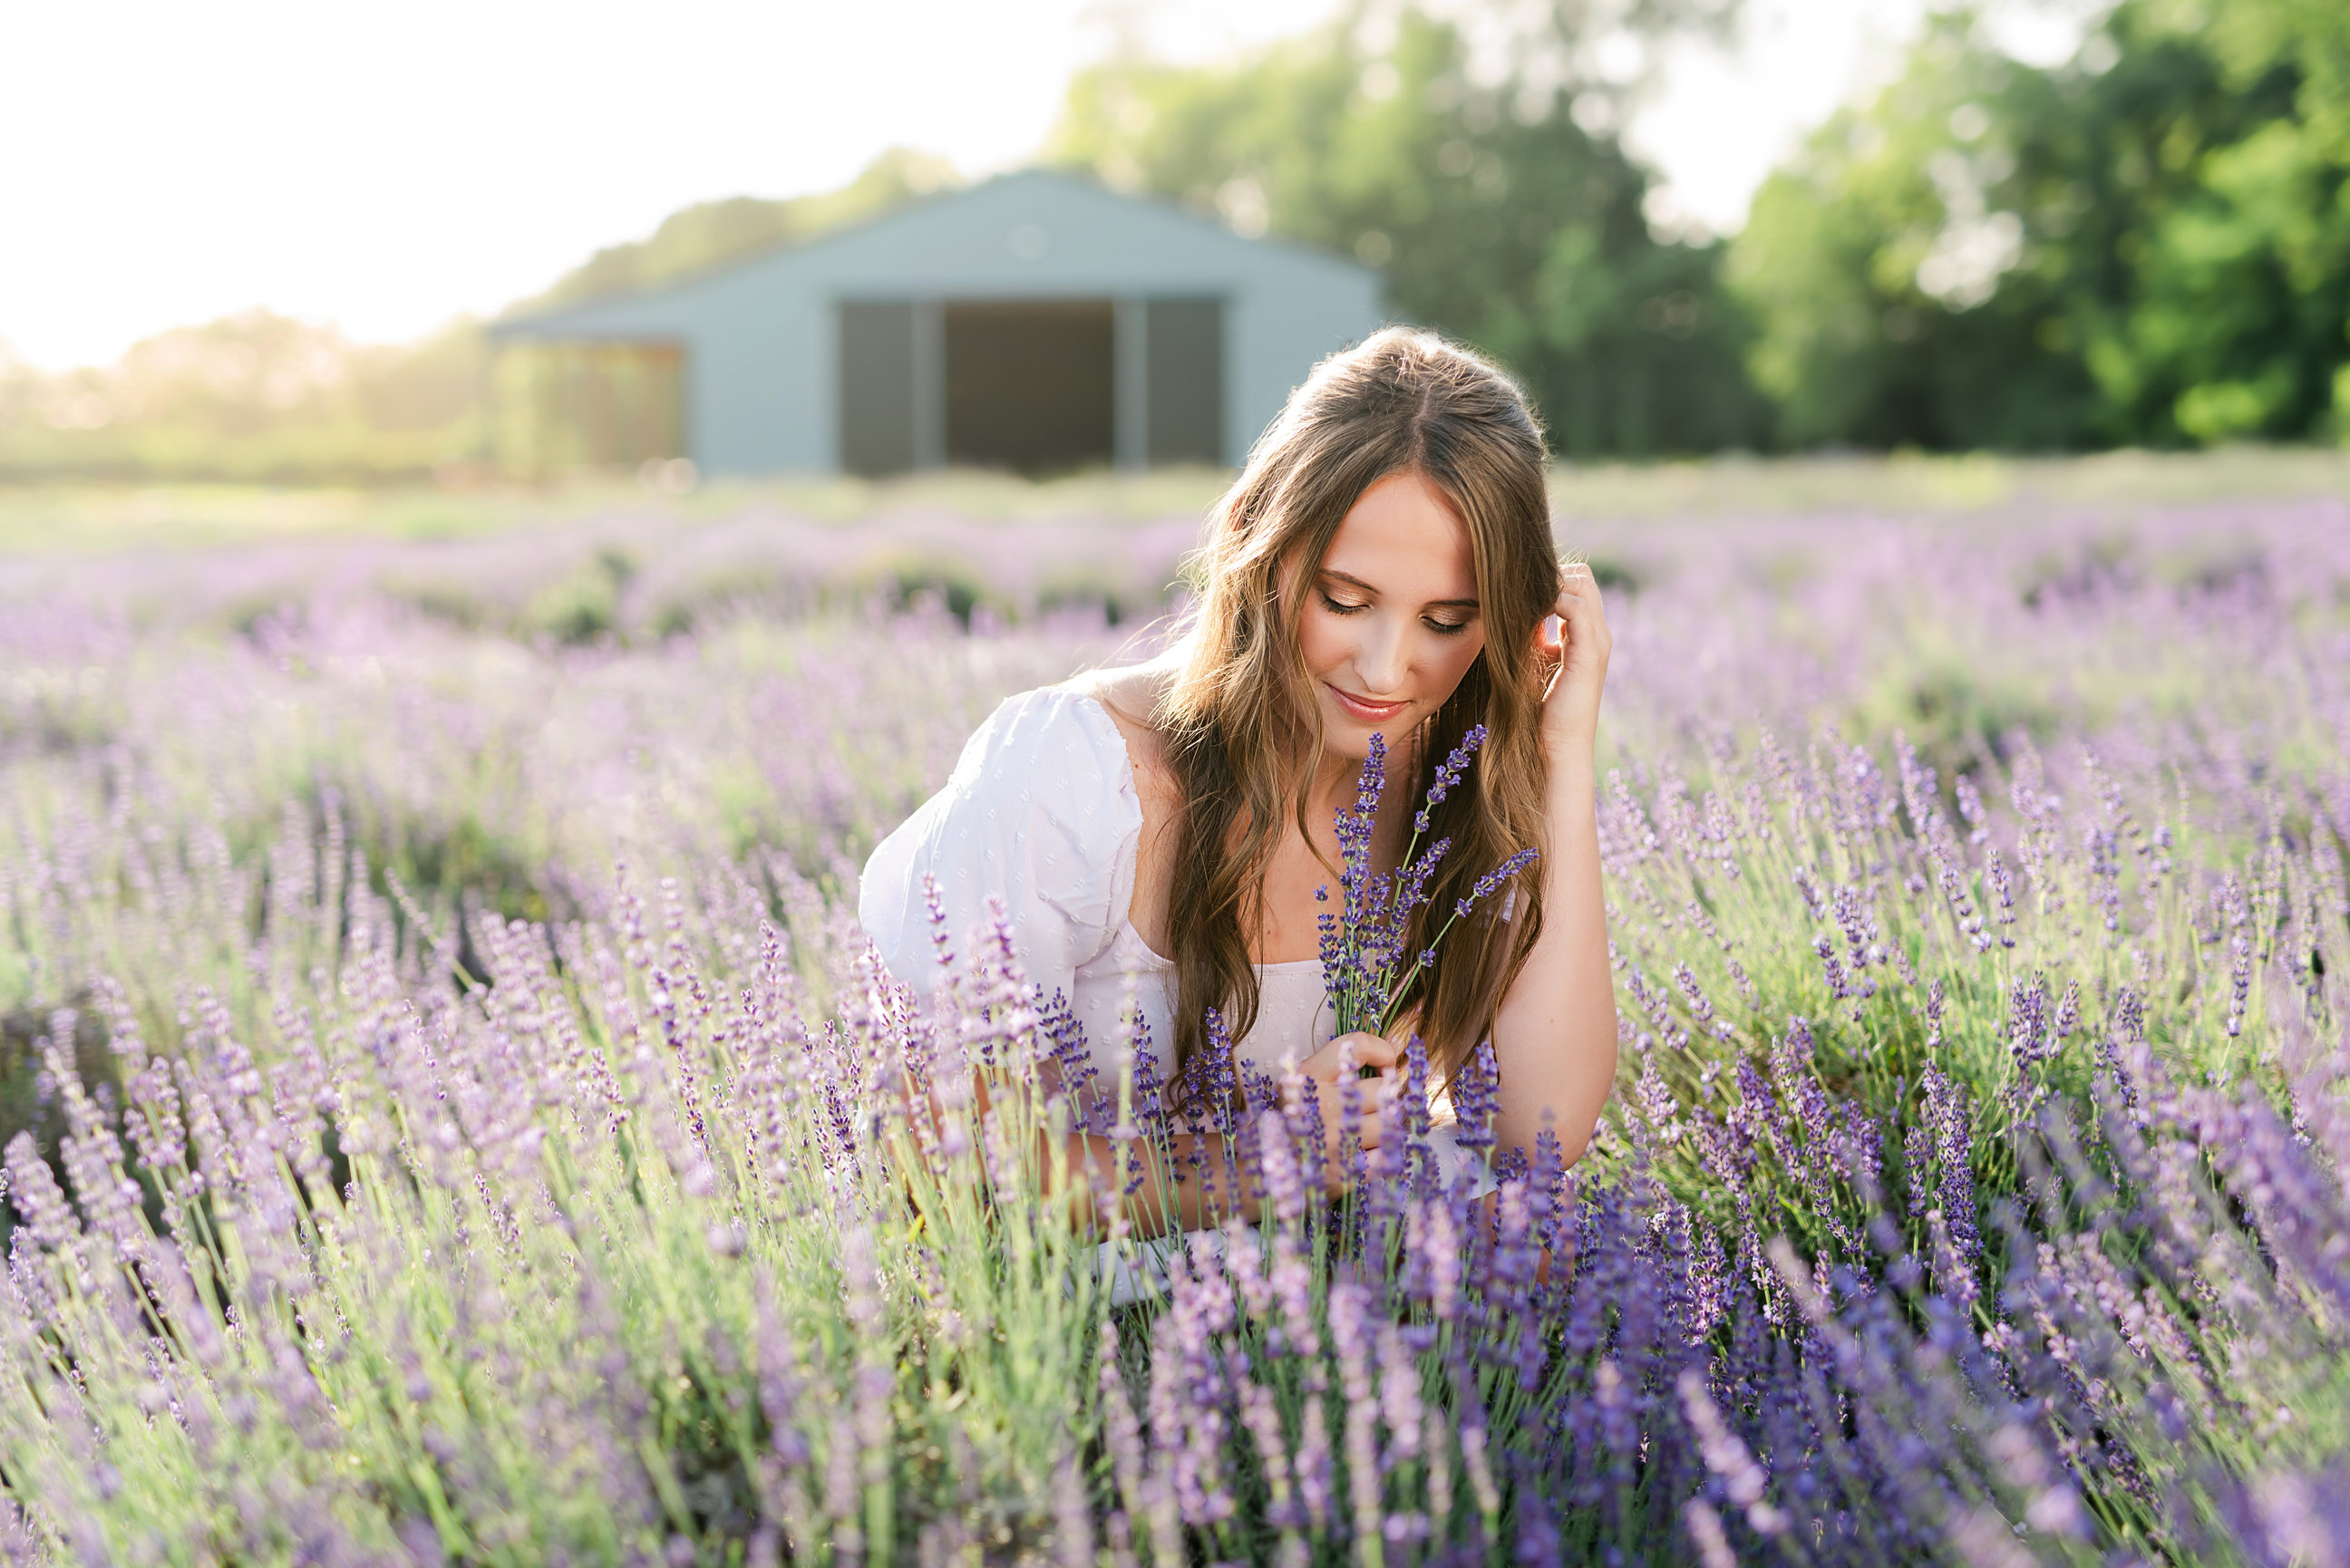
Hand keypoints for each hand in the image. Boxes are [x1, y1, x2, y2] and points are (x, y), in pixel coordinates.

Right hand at [1284, 1031, 1403, 1190]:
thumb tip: (1388, 1059)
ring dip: (1387, 1125)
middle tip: (1376, 1104)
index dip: (1381, 1050)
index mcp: (1308, 1077)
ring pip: (1390, 1122)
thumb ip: (1332, 1070)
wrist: (1262, 1172)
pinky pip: (1388, 1153)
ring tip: (1373, 1129)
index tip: (1386, 1062)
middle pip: (1383, 1088)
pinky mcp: (1348, 1171)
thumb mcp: (1295, 1086)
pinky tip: (1369, 1152)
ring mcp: (1337, 1139)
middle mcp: (1324, 1105)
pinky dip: (1384, 1153)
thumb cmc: (1286, 1125)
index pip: (1357, 1046)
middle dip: (1386, 1096)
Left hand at [1534, 560, 1611, 754]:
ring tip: (1519, 598)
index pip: (1576, 586)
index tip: (1516, 587)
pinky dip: (1551, 599)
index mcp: (1585, 636)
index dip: (1549, 580)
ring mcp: (1597, 642)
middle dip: (1550, 576)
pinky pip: (1575, 607)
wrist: (1555, 747)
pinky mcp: (1589, 653)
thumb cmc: (1540, 710)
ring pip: (1581, 585)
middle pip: (1583, 579)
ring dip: (1548, 585)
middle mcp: (1596, 634)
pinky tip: (1527, 611)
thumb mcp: (1533, 661)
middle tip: (1517, 589)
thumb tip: (1511, 608)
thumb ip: (1530, 634)